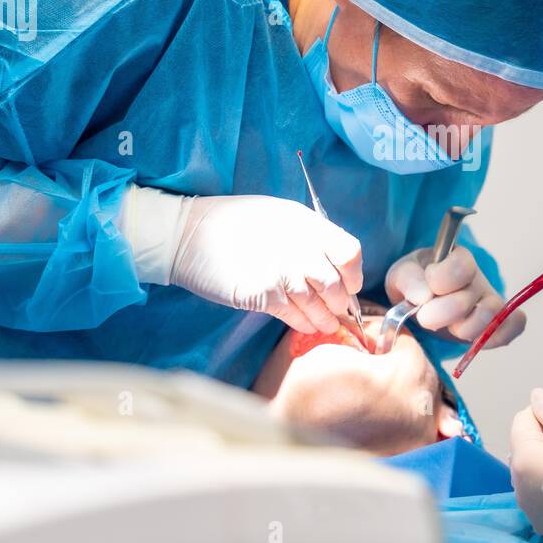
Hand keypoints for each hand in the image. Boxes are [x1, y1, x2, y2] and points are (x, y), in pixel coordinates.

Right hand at [170, 195, 362, 334]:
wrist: (189, 234)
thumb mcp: (279, 217)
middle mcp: (300, 247)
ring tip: (325, 324)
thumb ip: (308, 237)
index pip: (349, 253)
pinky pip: (294, 316)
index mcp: (307, 224)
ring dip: (325, 319)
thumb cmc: (234, 223)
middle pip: (336, 285)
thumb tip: (331, 265)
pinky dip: (304, 323)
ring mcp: (283, 272)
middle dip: (340, 302)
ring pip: (318, 305)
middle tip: (337, 309)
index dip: (352, 274)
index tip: (348, 284)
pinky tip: (305, 324)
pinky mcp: (264, 294)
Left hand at [384, 245, 524, 346]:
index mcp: (457, 258)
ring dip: (464, 329)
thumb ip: (409, 279)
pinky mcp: (502, 321)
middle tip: (425, 317)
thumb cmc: (417, 284)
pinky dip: (496, 337)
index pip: (461, 266)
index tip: (423, 291)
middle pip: (468, 299)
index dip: (440, 282)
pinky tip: (473, 340)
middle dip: (440, 314)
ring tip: (449, 328)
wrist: (426, 302)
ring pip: (492, 315)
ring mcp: (492, 299)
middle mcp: (479, 278)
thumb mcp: (402, 275)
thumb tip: (423, 295)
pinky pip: (514, 325)